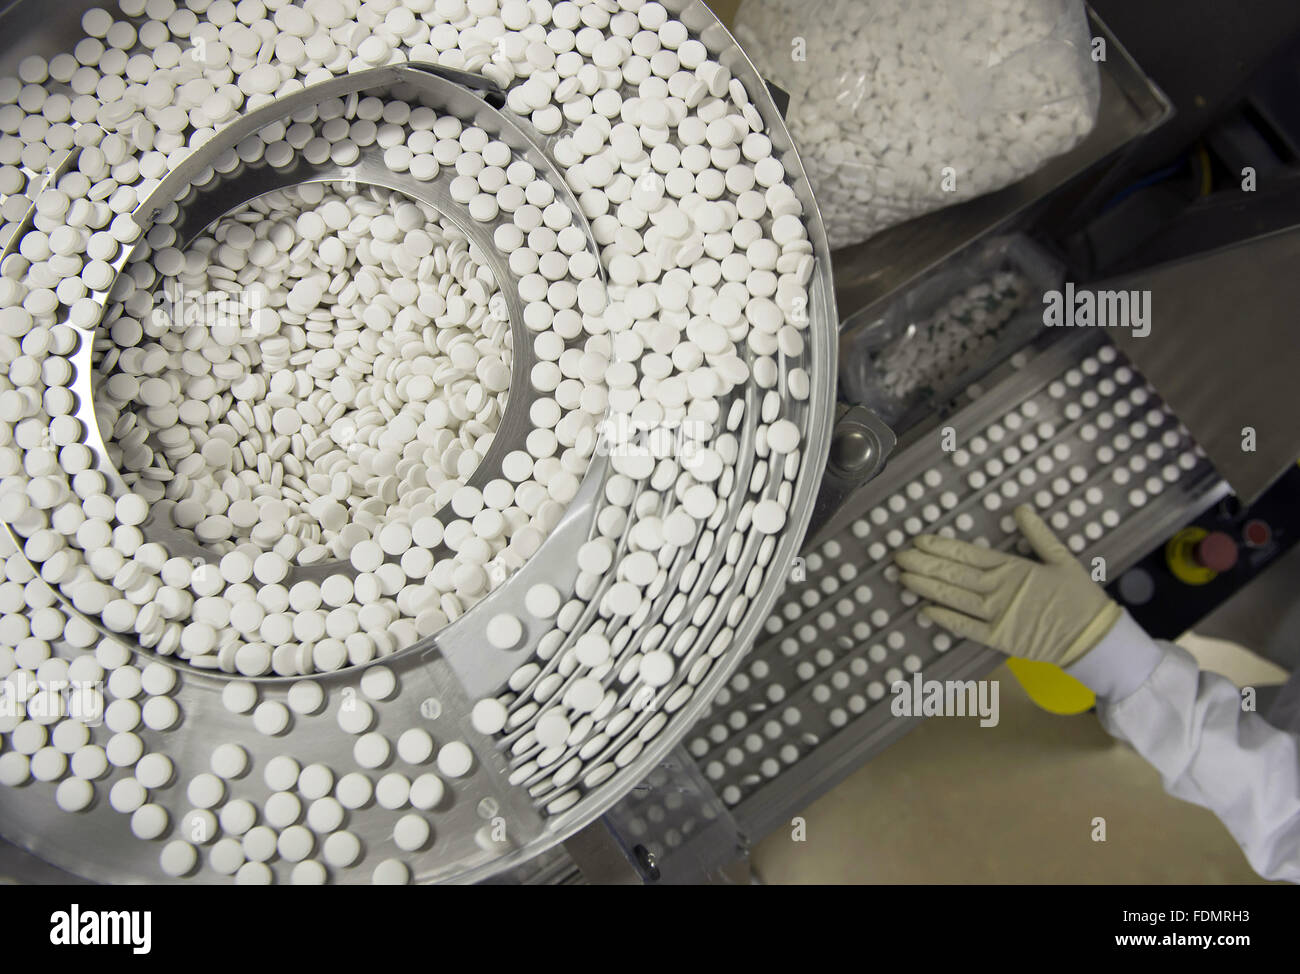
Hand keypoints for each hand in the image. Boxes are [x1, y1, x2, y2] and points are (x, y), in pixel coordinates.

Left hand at [894, 504, 1120, 666]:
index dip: (941, 547)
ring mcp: (997, 615)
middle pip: (953, 574)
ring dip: (927, 587)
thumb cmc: (1080, 596)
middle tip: (897, 556)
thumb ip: (1039, 534)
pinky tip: (925, 610)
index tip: (918, 540)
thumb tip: (1020, 509)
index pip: (968, 554)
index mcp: (1013, 567)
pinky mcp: (999, 638)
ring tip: (903, 578)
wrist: (1093, 637)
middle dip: (924, 564)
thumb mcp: (1062, 558)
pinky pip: (966, 628)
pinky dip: (945, 619)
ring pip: (954, 598)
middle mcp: (999, 589)